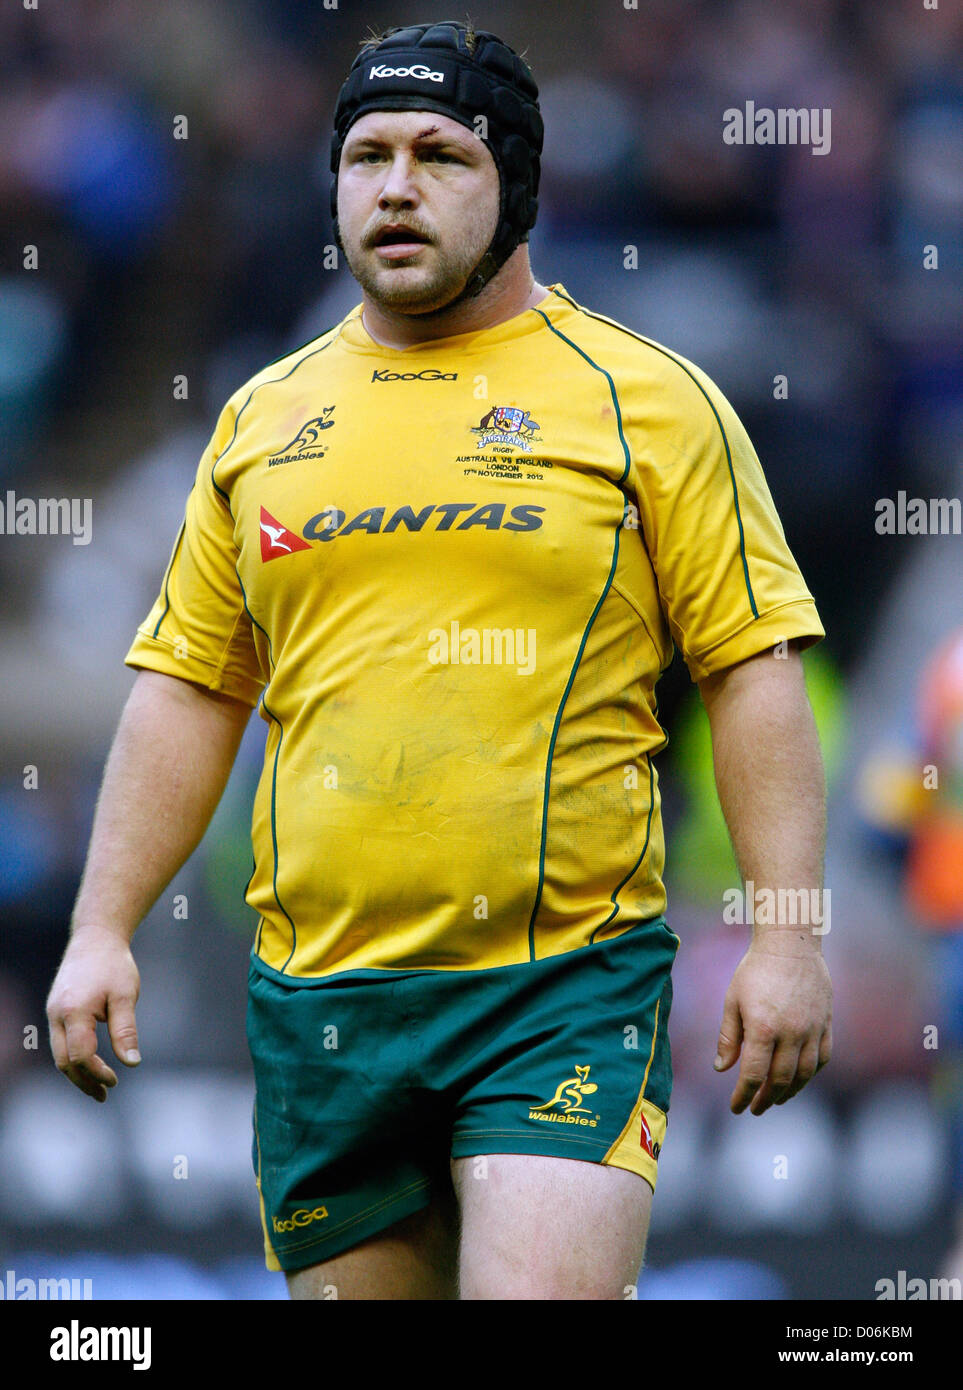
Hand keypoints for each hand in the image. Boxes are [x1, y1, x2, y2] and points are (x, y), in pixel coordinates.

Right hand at [46, 928, 140, 1101]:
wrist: (95, 937)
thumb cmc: (114, 965)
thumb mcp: (125, 996)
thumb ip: (125, 1030)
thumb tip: (132, 1062)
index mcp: (73, 1011)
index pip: (80, 1055)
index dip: (97, 1073)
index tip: (116, 1080)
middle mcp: (57, 1015)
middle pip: (63, 1061)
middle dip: (83, 1081)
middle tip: (104, 1095)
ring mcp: (53, 1013)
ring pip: (59, 1054)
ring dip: (77, 1073)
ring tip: (99, 1087)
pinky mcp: (56, 1010)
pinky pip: (60, 1042)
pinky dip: (73, 1057)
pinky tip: (90, 1064)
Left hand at [713, 936, 831, 1114]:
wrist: (790, 944)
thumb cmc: (755, 970)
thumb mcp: (733, 1000)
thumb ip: (728, 1037)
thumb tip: (722, 1069)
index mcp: (763, 1028)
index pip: (753, 1075)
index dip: (743, 1096)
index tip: (737, 1108)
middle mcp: (791, 1033)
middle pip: (780, 1080)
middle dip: (766, 1099)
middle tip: (756, 1108)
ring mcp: (812, 1029)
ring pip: (804, 1074)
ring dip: (789, 1092)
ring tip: (776, 1099)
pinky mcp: (826, 1023)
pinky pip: (823, 1058)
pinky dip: (811, 1073)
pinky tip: (799, 1078)